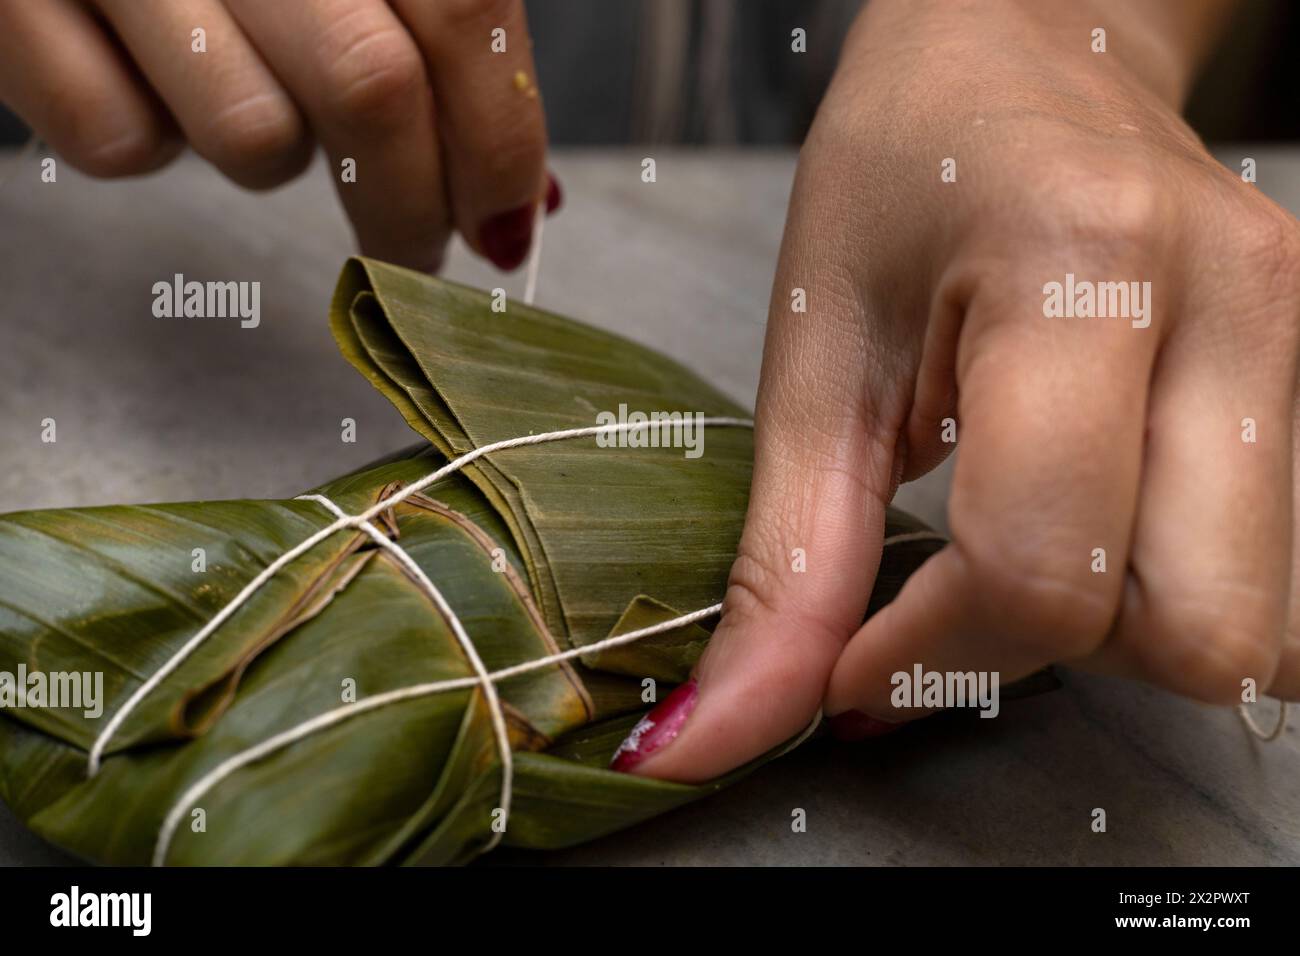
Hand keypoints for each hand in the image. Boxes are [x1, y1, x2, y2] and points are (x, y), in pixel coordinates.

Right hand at [0, 0, 553, 270]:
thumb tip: (528, 206)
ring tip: (240, 88)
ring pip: (253, 138)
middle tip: (416, 251)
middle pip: (373, 91)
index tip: (506, 225)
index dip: (501, 145)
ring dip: (271, 151)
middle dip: (412, 208)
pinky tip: (136, 71)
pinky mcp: (7, 4)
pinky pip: (122, 145)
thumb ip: (443, 35)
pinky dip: (147, 138)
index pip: (466, 17)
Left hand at [616, 0, 1299, 779]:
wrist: (1026, 51)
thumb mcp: (817, 353)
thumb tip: (714, 736)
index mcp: (1082, 269)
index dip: (930, 656)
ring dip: (1109, 634)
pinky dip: (1159, 594)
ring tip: (1010, 550)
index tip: (851, 663)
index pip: (1042, 566)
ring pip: (1250, 623)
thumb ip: (784, 566)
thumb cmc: (903, 164)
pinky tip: (1078, 523)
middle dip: (1044, 656)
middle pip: (1195, 630)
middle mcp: (1234, 305)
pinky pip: (1266, 572)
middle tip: (941, 601)